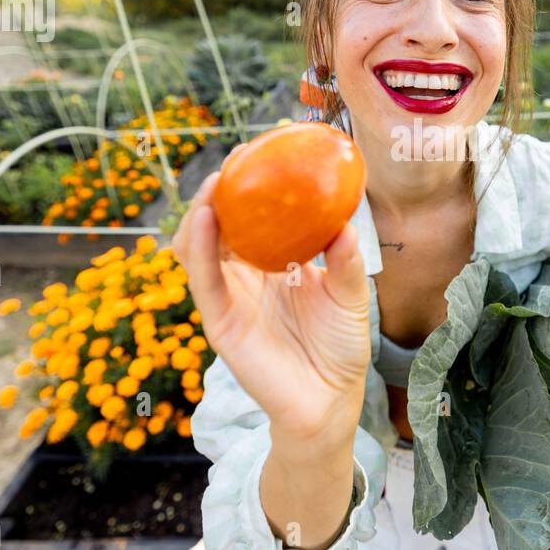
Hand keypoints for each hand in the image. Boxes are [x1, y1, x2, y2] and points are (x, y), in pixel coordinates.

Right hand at [171, 150, 371, 443]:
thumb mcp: (350, 294)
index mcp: (275, 262)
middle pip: (221, 224)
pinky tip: (206, 218)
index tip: (264, 150)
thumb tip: (346, 222)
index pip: (255, 216)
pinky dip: (200, 246)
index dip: (253, 184)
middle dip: (223, 189)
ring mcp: (230, 296)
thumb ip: (345, 259)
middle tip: (237, 158)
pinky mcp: (220, 321)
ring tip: (217, 182)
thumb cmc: (340, 346)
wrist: (330, 400)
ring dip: (204, 211)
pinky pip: (203, 279)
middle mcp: (247, 275)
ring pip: (200, 245)